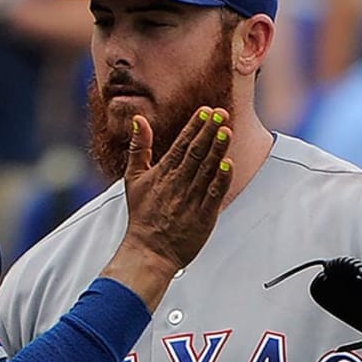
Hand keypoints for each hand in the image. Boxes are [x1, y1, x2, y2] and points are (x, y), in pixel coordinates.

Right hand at [120, 107, 232, 272]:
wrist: (148, 250)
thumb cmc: (142, 215)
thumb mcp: (132, 178)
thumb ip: (138, 148)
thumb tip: (139, 119)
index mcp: (162, 173)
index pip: (181, 144)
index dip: (195, 126)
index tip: (206, 110)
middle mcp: (177, 183)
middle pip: (196, 152)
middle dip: (209, 131)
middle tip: (221, 113)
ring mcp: (191, 199)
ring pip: (206, 170)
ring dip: (217, 149)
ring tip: (226, 131)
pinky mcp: (203, 216)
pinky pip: (214, 194)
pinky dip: (221, 179)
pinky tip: (228, 164)